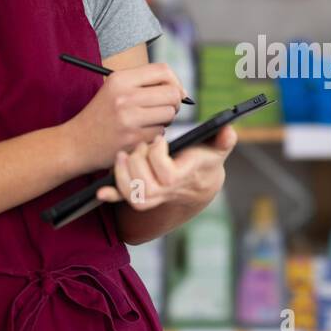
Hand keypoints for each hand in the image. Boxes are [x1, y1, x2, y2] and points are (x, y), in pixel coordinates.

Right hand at [64, 63, 189, 170]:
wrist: (76, 143)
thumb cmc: (101, 115)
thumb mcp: (115, 90)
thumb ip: (144, 84)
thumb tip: (181, 91)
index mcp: (120, 79)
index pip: (163, 71)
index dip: (175, 82)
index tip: (176, 92)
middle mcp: (124, 96)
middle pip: (172, 93)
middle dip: (174, 103)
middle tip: (165, 109)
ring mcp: (128, 118)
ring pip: (169, 115)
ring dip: (164, 121)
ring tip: (148, 122)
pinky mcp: (133, 139)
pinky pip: (160, 134)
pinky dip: (155, 135)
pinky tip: (139, 134)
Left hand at [96, 125, 237, 210]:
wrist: (199, 184)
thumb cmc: (206, 160)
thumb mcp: (217, 148)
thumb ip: (224, 140)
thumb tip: (228, 130)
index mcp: (183, 177)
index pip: (166, 175)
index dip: (158, 157)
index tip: (160, 139)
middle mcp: (167, 191)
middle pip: (145, 187)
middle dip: (138, 163)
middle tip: (139, 145)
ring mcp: (154, 196)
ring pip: (133, 195)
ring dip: (123, 175)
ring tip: (122, 156)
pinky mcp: (142, 195)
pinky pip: (125, 200)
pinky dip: (113, 195)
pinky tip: (101, 191)